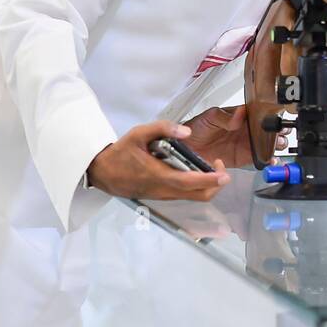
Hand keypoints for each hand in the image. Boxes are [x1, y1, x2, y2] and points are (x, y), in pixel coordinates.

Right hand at [86, 120, 229, 200]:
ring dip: (206, 185)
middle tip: (219, 167)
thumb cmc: (121, 153)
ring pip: (193, 197)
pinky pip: (184, 195)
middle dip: (215, 185)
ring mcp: (163, 195)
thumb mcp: (138, 133)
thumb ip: (162, 128)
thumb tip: (187, 132)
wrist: (102, 172)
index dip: (210, 180)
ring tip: (209, 166)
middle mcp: (164, 190)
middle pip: (198, 196)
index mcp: (160, 176)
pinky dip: (196, 186)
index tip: (224, 173)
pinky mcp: (161, 196)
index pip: (191, 182)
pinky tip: (193, 170)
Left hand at [181, 104, 283, 166]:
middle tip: (279, 135)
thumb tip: (240, 113)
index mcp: (242, 116)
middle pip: (269, 130)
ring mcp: (246, 144)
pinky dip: (267, 161)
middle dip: (278, 132)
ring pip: (268, 145)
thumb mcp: (210, 117)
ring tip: (276, 147)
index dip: (272, 117)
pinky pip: (259, 160)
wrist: (187, 147)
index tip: (276, 120)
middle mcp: (247, 130)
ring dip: (275, 146)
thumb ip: (226, 117)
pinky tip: (269, 160)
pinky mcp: (243, 158)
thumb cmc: (197, 127)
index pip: (262, 114)